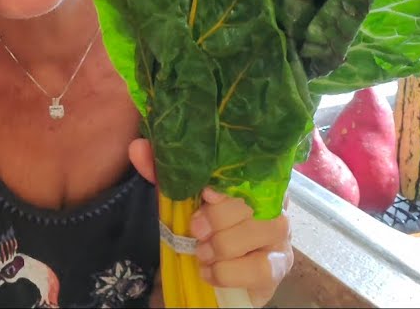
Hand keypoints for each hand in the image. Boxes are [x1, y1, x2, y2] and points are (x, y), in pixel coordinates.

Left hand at [129, 139, 294, 306]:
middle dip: (222, 216)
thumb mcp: (177, 198)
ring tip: (201, 251)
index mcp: (252, 180)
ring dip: (225, 243)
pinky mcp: (277, 267)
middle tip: (196, 229)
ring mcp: (280, 237)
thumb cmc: (198, 227)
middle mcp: (274, 202)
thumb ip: (161, 172)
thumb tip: (138, 148)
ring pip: (266, 229)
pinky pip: (261, 267)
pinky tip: (209, 271)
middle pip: (261, 200)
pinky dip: (230, 271)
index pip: (254, 169)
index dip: (231, 181)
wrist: (199, 270)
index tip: (206, 194)